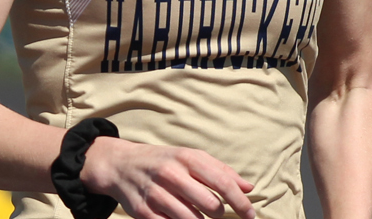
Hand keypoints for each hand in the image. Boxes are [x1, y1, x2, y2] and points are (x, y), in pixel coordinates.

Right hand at [81, 137, 256, 218]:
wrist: (121, 165)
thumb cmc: (164, 161)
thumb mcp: (191, 158)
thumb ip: (221, 171)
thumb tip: (248, 188)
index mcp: (187, 158)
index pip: (222, 183)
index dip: (240, 203)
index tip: (250, 215)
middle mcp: (171, 174)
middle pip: (210, 205)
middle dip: (218, 213)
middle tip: (214, 212)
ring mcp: (156, 194)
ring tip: (193, 213)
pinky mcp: (144, 212)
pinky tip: (177, 216)